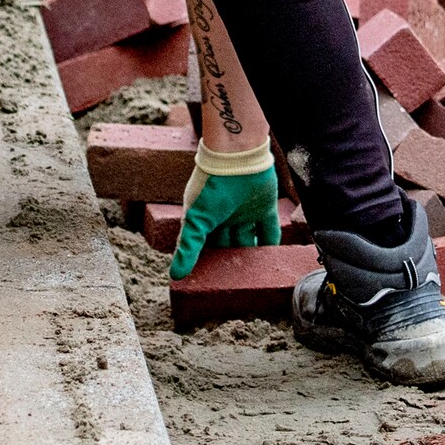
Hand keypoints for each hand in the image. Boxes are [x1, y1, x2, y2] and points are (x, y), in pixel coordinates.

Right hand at [169, 140, 279, 278]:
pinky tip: (270, 262)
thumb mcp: (196, 220)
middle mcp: (225, 218)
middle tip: (231, 287)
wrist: (236, 157)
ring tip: (252, 280)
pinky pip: (268, 231)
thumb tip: (174, 276)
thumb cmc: (210, 186)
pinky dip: (269, 245)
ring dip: (250, 257)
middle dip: (228, 264)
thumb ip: (187, 248)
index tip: (205, 284)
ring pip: (248, 241)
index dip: (204, 264)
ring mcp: (245, 213)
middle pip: (227, 246)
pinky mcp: (264, 208)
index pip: (203, 247)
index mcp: (205, 220)